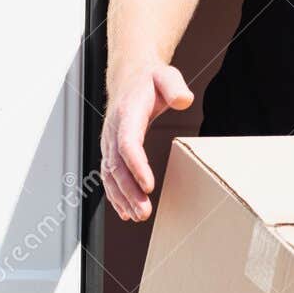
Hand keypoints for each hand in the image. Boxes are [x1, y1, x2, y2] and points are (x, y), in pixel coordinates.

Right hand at [101, 61, 193, 220]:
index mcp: (126, 114)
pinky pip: (109, 175)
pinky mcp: (111, 149)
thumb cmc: (150, 80)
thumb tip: (184, 100)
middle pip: (117, 165)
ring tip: (137, 216)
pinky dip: (115, 194)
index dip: (136, 166)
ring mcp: (110, 141)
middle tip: (144, 211)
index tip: (148, 185)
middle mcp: (113, 130)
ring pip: (110, 174)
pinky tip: (125, 210)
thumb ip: (175, 87)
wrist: (130, 77)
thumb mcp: (167, 76)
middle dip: (129, 191)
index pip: (127, 143)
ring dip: (122, 197)